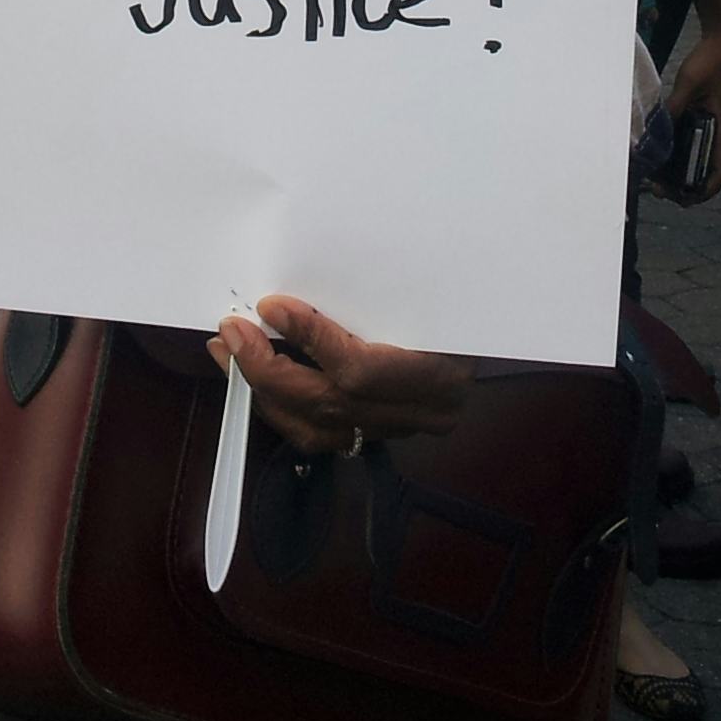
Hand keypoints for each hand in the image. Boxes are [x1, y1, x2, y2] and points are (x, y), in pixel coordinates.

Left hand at [209, 294, 473, 455]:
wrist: (493, 322)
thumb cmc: (455, 294)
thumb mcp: (426, 285)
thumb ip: (369, 291)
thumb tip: (297, 284)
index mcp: (440, 373)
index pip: (360, 371)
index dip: (310, 339)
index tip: (270, 306)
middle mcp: (423, 413)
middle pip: (330, 404)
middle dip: (268, 369)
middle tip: (231, 329)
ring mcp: (400, 431)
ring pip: (315, 428)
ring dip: (262, 390)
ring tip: (227, 353)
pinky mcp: (379, 437)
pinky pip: (316, 434)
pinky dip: (278, 407)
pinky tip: (252, 378)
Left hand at [662, 23, 720, 202]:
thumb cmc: (713, 60)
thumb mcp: (689, 84)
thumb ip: (674, 107)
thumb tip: (654, 131)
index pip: (720, 171)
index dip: (706, 190)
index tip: (685, 199)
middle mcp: (717, 132)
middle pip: (704, 170)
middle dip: (683, 185)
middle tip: (657, 189)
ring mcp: (709, 124)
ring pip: (694, 156)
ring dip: (677, 169)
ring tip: (653, 176)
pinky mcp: (700, 114)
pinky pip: (688, 139)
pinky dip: (675, 150)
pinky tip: (656, 149)